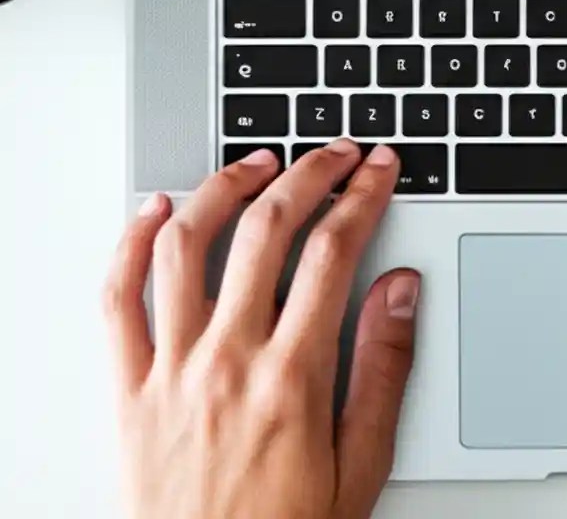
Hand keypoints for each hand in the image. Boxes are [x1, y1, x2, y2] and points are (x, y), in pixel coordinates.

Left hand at [104, 140, 418, 518]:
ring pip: (187, 245)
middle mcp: (228, 359)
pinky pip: (117, 298)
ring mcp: (172, 367)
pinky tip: (155, 210)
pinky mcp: (129, 386)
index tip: (377, 169)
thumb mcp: (363, 462)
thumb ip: (385, 367)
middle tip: (333, 152)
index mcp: (294, 376)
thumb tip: (401, 290)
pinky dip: (131, 243)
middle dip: (308, 173)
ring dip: (225, 189)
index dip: (362, 196)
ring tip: (257, 164)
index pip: (334, 252)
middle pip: (267, 230)